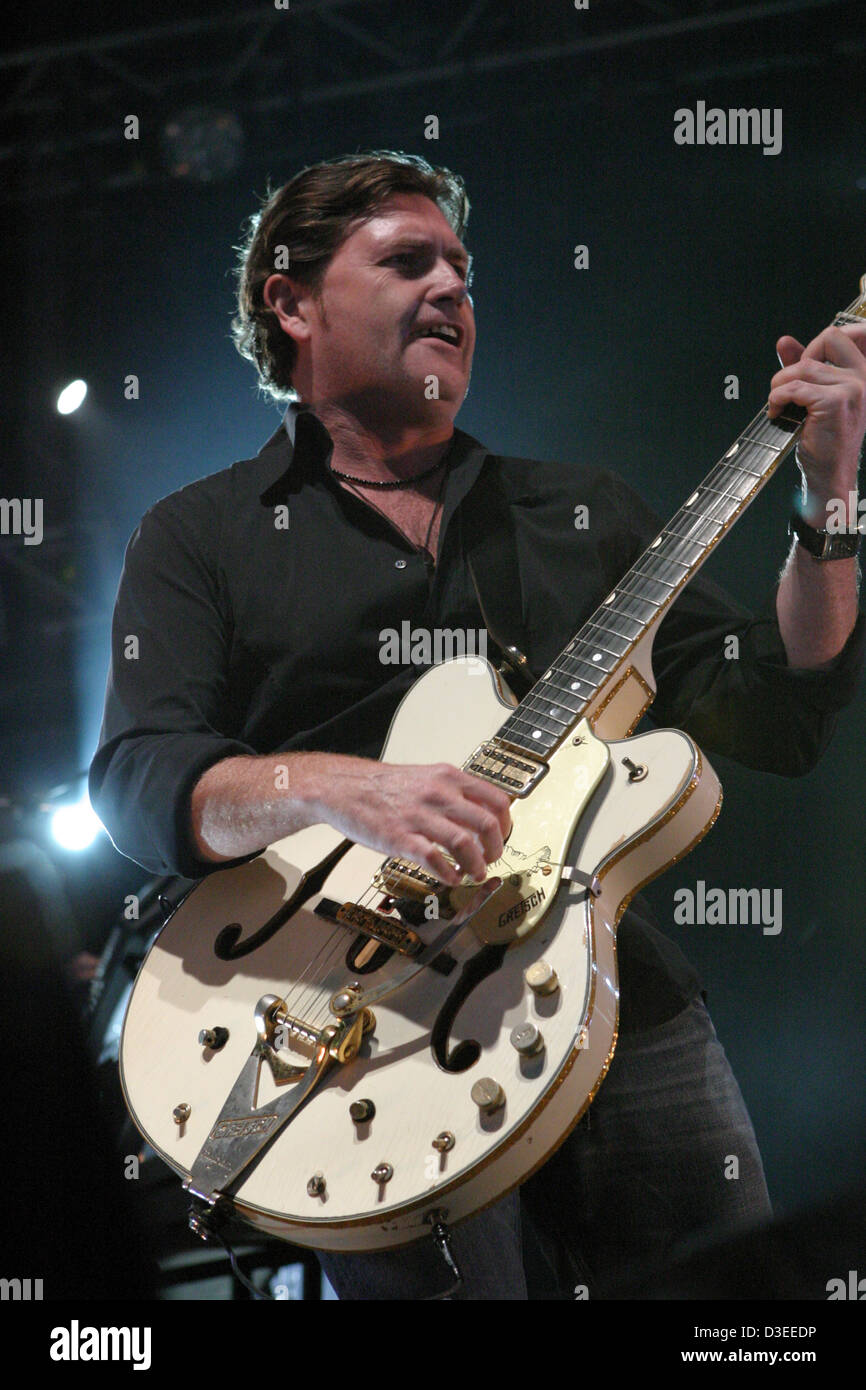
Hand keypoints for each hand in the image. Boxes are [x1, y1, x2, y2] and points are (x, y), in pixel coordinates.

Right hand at [313, 757, 511, 885]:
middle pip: (487, 824)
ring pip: (464, 843)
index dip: (506, 825)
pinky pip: (434, 859)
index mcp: (448, 777)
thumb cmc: (383, 787)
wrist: (342, 787)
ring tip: (472, 874)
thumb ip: (453, 793)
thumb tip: (482, 815)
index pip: (496, 800)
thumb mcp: (426, 778)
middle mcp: (438, 794)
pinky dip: (448, 873)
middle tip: (490, 860)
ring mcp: (419, 816)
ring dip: (475, 865)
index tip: (501, 838)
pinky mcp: (400, 837)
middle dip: (495, 849)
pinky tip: (449, 877)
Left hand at [768, 322, 865, 513]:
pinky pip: (795, 388)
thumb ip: (802, 367)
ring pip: (804, 368)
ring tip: (779, 405)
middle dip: (798, 361)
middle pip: (825, 342)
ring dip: (780, 385)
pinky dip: (777, 399)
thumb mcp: (814, 397)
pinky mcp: (835, 402)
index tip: (800, 370)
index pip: (840, 334)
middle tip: (787, 388)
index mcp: (862, 373)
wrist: (830, 475)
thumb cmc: (824, 440)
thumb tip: (784, 341)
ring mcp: (852, 388)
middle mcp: (862, 377)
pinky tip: (776, 413)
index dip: (814, 345)